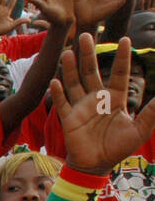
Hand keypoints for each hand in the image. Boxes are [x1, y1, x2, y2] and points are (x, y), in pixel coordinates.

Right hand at [52, 35, 154, 174]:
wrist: (96, 166)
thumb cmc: (118, 148)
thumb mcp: (140, 130)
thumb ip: (152, 113)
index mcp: (115, 98)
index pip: (119, 73)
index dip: (122, 57)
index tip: (126, 39)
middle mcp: (96, 98)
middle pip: (91, 71)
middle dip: (89, 54)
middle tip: (87, 35)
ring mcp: (81, 107)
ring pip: (74, 82)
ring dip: (71, 68)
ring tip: (68, 52)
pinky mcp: (68, 119)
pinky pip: (62, 103)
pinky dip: (58, 92)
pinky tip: (55, 81)